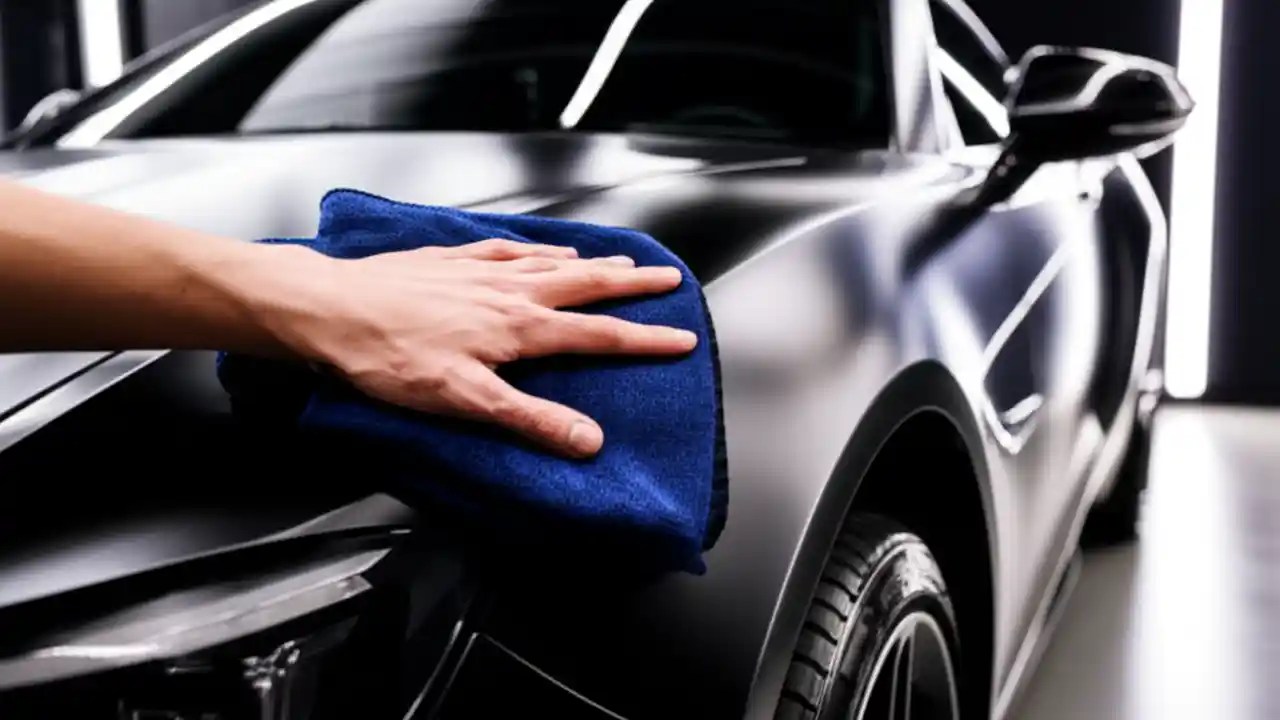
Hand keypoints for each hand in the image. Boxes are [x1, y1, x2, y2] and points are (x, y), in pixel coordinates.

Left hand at [258, 238, 696, 457]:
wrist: (332, 309)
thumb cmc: (391, 358)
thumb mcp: (465, 400)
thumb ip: (531, 419)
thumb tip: (590, 441)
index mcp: (520, 328)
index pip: (598, 334)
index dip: (645, 339)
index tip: (682, 338)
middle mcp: (509, 292)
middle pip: (586, 286)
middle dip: (632, 285)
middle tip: (668, 280)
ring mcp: (480, 272)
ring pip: (552, 263)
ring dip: (592, 264)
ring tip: (620, 263)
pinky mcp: (450, 260)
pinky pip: (509, 249)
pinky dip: (537, 249)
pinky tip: (543, 249)